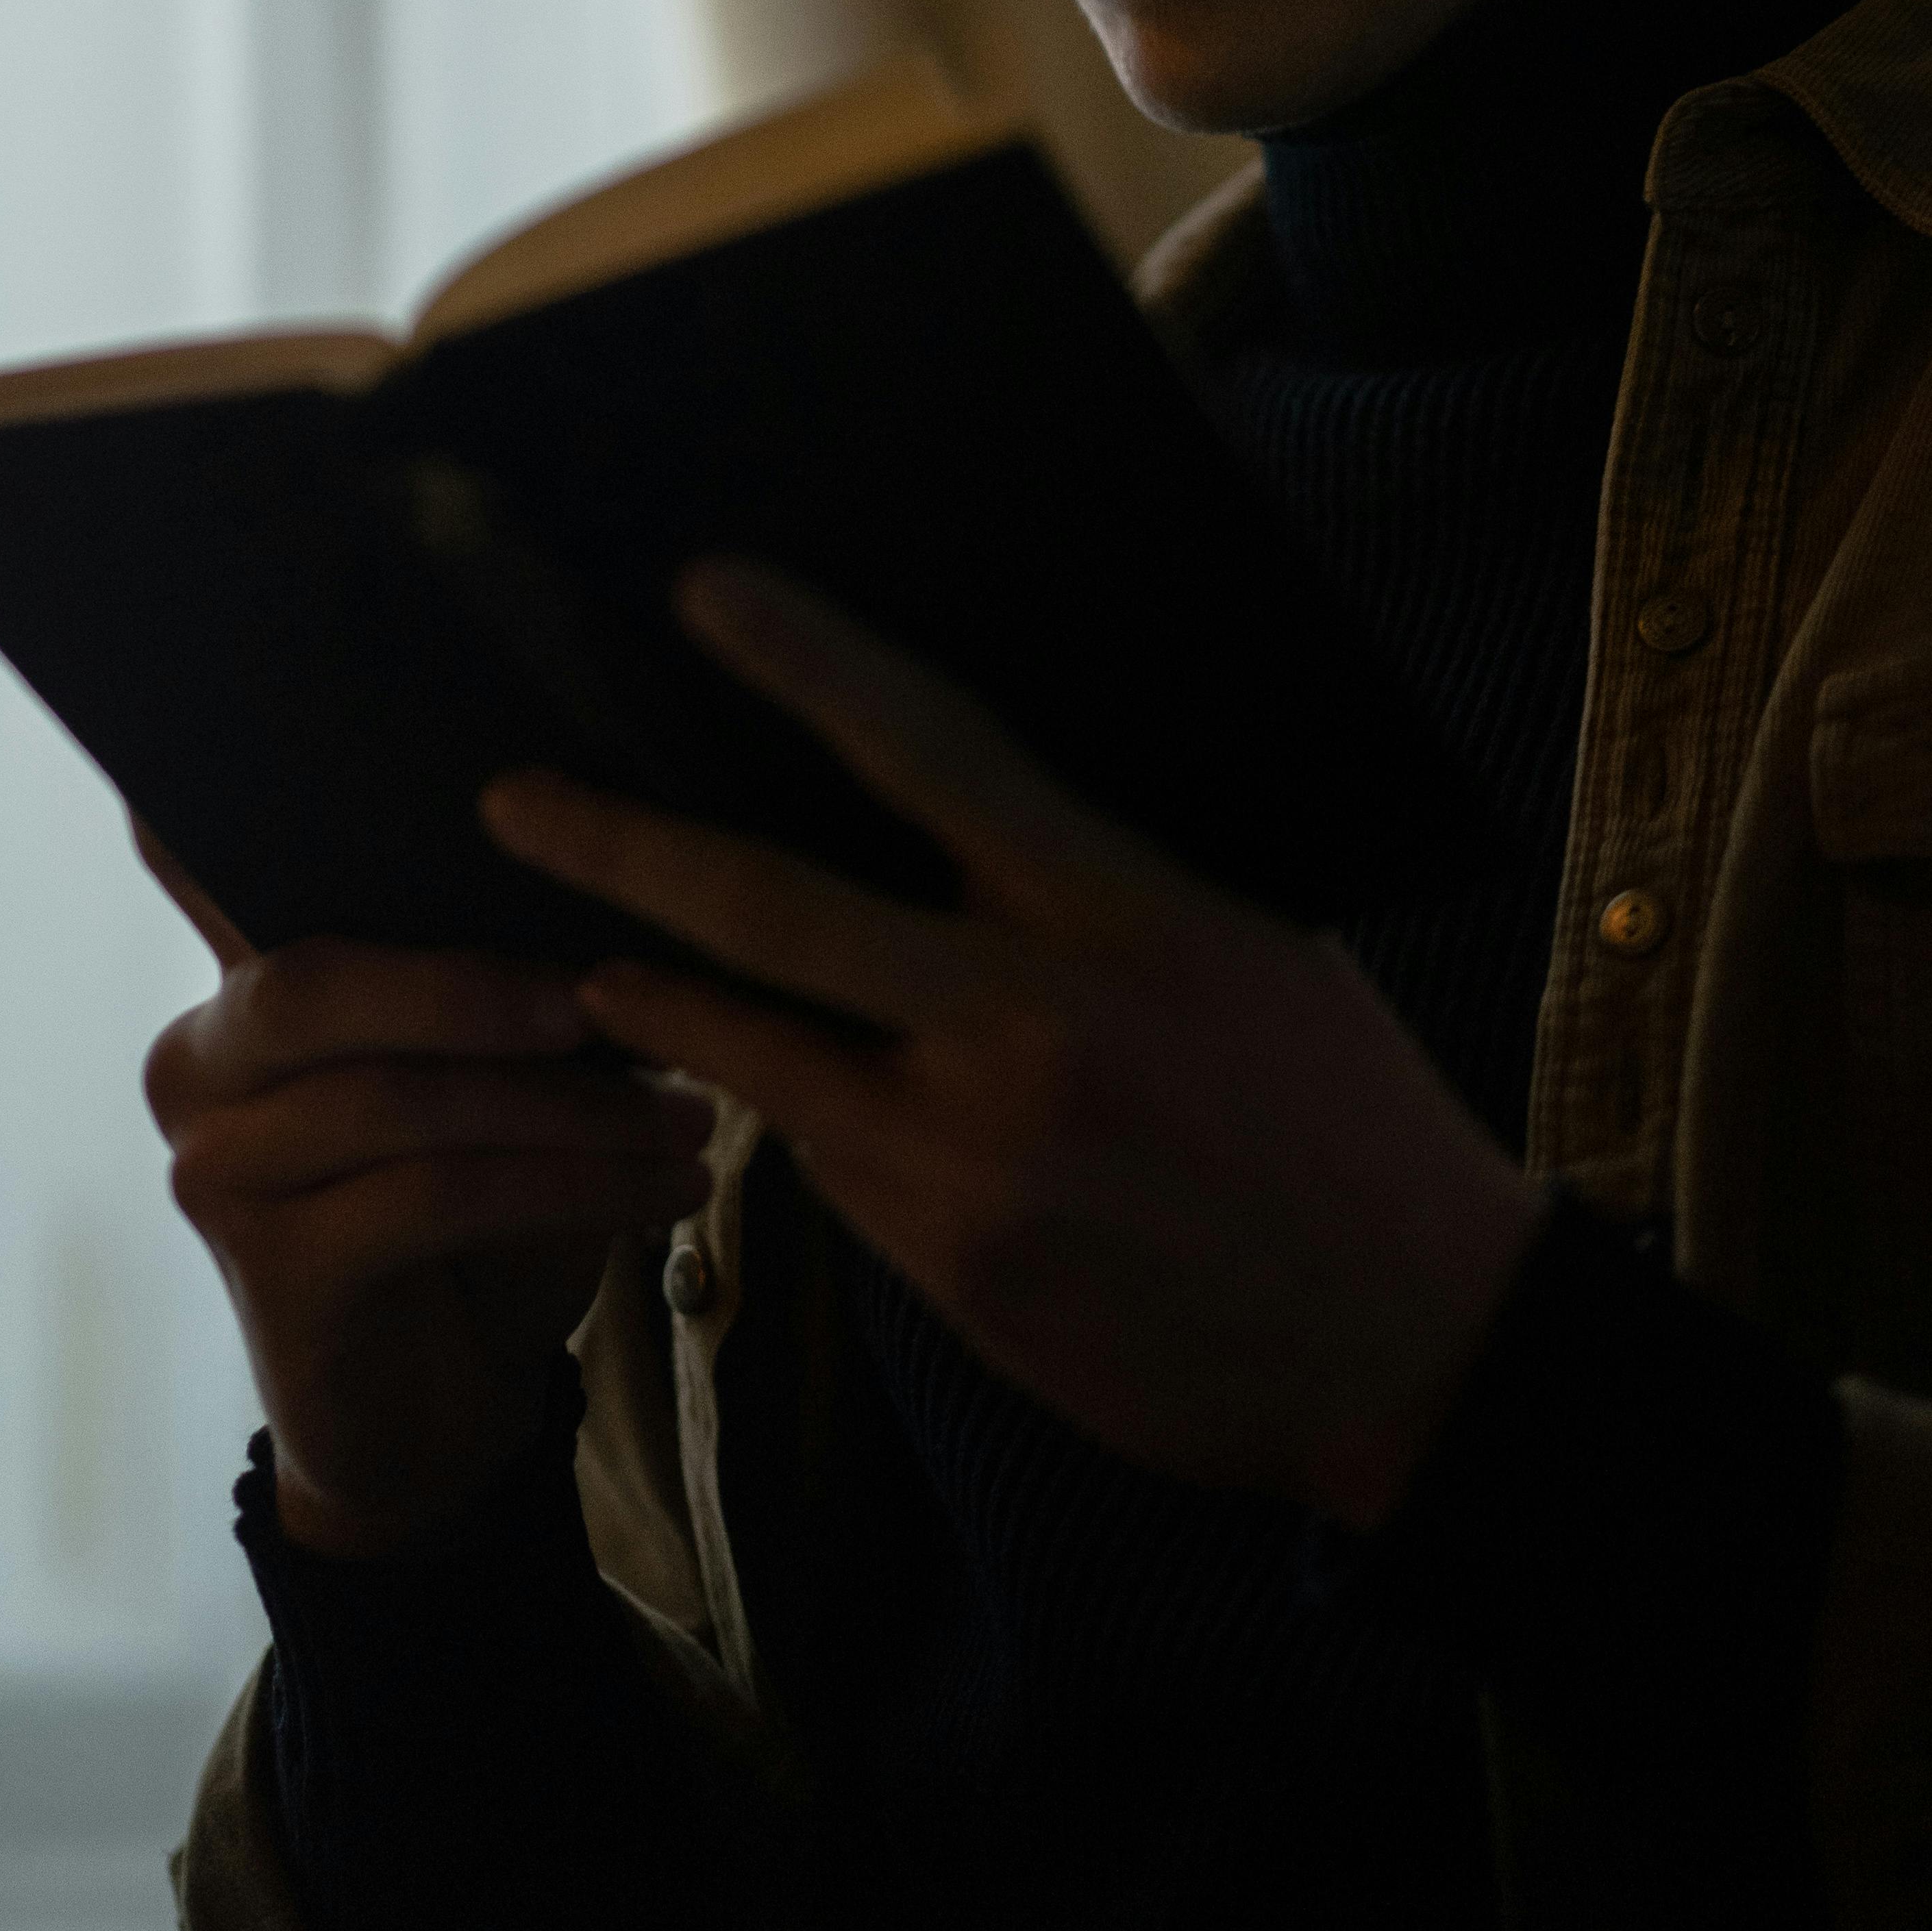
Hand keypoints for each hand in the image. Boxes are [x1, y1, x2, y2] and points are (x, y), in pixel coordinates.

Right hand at [138, 829, 715, 1558]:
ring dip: (568, 1104)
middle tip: (614, 995)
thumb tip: (609, 855)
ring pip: (398, 1100)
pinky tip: (668, 1192)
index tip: (447, 794)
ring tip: (691, 1114)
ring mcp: (217, 1174)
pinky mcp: (272, 1273)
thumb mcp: (489, 1074)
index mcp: (238, 984)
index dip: (296, 814)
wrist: (442, 1411)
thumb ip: (493, 970)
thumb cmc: (480, 1214)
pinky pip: (433, 1198)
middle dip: (478, 985)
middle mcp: (197, 1066)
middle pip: (316, 984)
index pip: (228, 866)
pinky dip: (569, 1187)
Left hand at [481, 563, 1547, 1531]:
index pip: (933, 750)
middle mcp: (1031, 1021)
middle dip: (624, 850)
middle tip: (515, 802)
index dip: (808, 660)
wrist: (1416, 1339)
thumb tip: (960, 822)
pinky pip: (833, 1171)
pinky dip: (801, 1124)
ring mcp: (979, 1156)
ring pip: (768, 1056)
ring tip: (592, 974)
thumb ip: (1096, 890)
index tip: (701, 591)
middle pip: (779, 909)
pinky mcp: (955, 1268)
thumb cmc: (1345, 1117)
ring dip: (659, 1005)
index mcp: (1121, 910)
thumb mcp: (1251, 947)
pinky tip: (785, 1107)